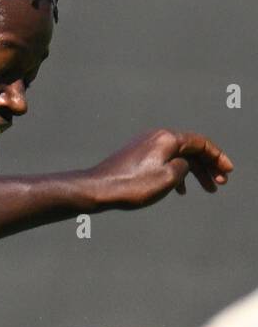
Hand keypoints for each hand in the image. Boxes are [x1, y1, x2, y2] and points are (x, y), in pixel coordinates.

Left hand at [89, 130, 232, 210]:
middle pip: (190, 147)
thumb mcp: (169, 178)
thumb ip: (184, 166)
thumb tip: (184, 163)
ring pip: (178, 155)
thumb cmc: (133, 185)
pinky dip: (178, 172)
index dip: (217, 156)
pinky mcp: (137, 154)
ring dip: (195, 170)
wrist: (99, 188)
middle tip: (220, 183)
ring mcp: (145, 144)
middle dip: (208, 165)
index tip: (228, 171)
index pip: (200, 142)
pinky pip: (165, 160)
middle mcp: (156, 136)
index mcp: (166, 138)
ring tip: (208, 189)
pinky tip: (182, 190)